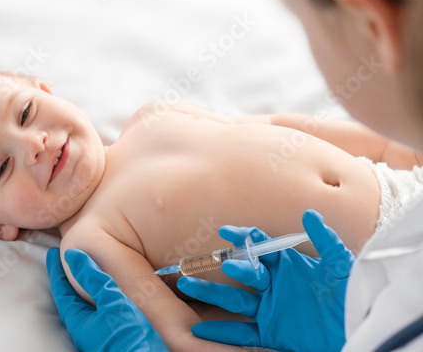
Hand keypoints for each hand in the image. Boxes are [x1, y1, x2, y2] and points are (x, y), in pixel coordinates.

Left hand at [46, 248, 167, 351]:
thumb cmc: (131, 338)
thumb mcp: (113, 303)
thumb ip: (93, 279)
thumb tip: (73, 256)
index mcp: (78, 322)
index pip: (61, 290)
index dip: (56, 270)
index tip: (52, 252)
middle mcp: (83, 331)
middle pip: (69, 299)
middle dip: (66, 279)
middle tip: (67, 261)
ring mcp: (96, 336)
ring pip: (84, 308)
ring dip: (82, 289)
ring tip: (84, 274)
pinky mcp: (110, 339)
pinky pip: (97, 315)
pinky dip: (96, 300)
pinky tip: (105, 297)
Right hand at [177, 209, 350, 351]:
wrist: (360, 328)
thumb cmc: (353, 294)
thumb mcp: (342, 266)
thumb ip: (326, 241)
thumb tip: (310, 213)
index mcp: (286, 265)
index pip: (259, 247)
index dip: (243, 238)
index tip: (228, 232)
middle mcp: (273, 285)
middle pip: (243, 273)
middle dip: (228, 266)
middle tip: (222, 262)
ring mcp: (269, 309)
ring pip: (234, 300)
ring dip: (210, 293)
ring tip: (187, 286)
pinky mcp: (271, 333)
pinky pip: (242, 333)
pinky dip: (220, 332)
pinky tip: (199, 329)